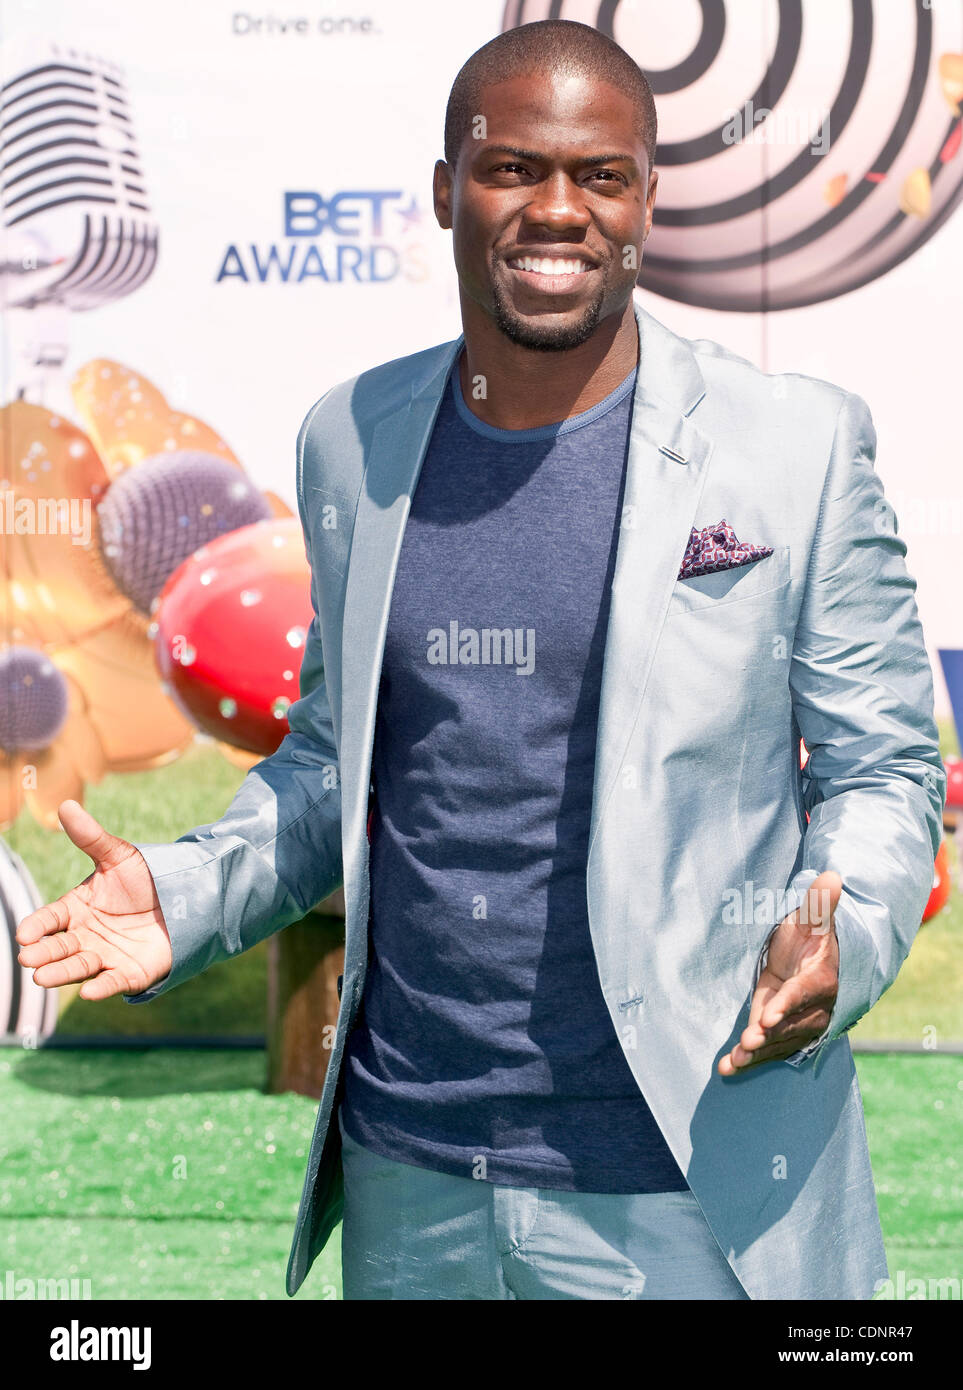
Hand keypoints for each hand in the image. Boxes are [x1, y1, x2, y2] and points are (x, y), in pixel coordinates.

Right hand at [16, 800, 172, 1000]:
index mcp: (77, 909)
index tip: (24, 933)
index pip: (51, 918)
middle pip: (59, 946)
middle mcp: (87, 935)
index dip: (37, 926)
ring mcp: (107, 955)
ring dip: (61, 972)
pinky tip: (89, 992)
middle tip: (28, 958)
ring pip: (79, 966)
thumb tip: (65, 805)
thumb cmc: (144, 877)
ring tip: (42, 977)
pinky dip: (101, 987)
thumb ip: (91, 837)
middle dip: (43, 952)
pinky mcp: (131, 973)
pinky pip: (113, 982)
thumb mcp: (118, 856)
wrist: (185, 896)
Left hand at [718, 870, 840, 1075]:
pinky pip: (768, 1049)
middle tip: (747, 1042)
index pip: (803, 994)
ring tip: (733, 1062)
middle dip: (768, 1035)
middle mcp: (813, 1009)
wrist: (815, 961)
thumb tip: (832, 876)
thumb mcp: (813, 919)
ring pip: (778, 1042)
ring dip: (756, 1053)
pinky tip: (726, 1069)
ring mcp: (797, 1024)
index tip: (768, 1017)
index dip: (786, 1005)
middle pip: (789, 1025)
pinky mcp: (781, 1032)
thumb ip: (819, 903)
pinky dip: (749, 1060)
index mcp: (820, 980)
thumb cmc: (812, 937)